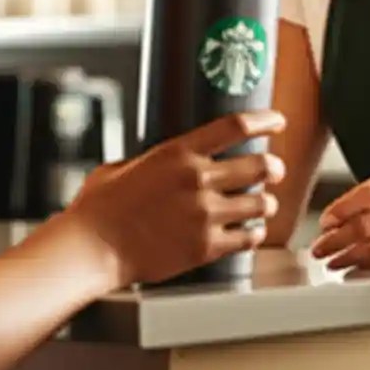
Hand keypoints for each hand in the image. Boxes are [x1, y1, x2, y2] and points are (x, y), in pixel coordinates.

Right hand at [67, 111, 286, 285]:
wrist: (92, 248)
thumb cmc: (98, 210)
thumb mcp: (121, 168)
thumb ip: (150, 161)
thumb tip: (158, 161)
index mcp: (177, 153)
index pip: (236, 126)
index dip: (265, 120)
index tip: (277, 120)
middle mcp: (197, 180)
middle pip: (261, 165)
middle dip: (275, 167)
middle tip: (276, 170)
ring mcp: (205, 214)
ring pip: (261, 203)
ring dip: (267, 202)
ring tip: (264, 204)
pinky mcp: (206, 247)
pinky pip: (249, 237)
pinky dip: (256, 233)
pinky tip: (252, 231)